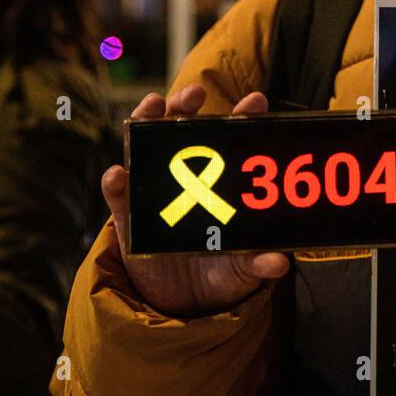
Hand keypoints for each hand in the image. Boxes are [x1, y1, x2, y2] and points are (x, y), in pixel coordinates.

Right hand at [99, 84, 290, 317]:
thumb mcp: (242, 269)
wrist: (184, 302)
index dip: (243, 117)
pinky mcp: (128, 217)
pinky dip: (116, 182)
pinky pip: (119, 196)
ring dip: (147, 122)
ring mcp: (154, 193)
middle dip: (187, 106)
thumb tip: (278, 263)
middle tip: (195, 93)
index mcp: (219, 181)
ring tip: (154, 105)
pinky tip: (119, 173)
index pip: (232, 141)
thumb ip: (257, 263)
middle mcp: (185, 178)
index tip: (257, 101)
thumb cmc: (219, 272)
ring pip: (146, 148)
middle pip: (183, 130)